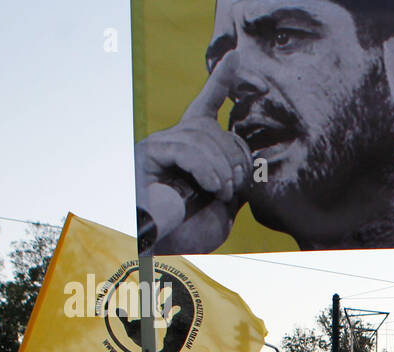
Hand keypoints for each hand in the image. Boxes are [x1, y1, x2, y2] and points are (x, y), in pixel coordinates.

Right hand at [134, 52, 250, 253]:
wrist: (167, 250)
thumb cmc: (191, 231)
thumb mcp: (224, 204)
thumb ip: (235, 178)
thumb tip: (247, 158)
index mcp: (193, 149)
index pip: (206, 105)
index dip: (221, 81)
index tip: (236, 58)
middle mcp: (173, 140)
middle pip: (214, 129)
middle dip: (232, 158)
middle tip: (231, 189)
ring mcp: (158, 145)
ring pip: (202, 137)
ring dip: (221, 169)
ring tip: (219, 193)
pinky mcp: (146, 153)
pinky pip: (186, 148)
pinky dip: (206, 168)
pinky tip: (212, 187)